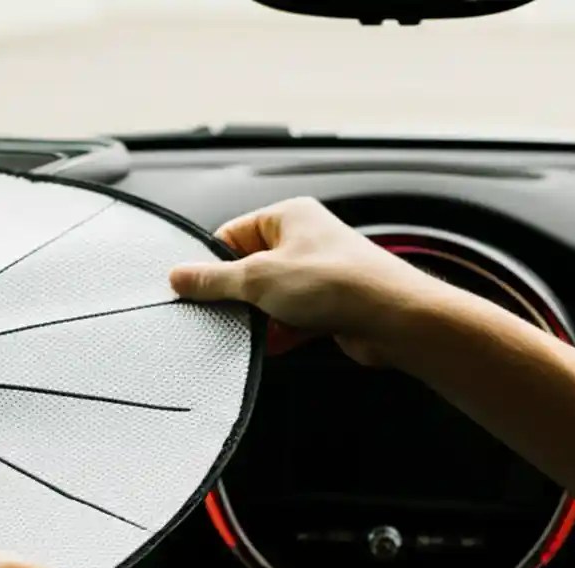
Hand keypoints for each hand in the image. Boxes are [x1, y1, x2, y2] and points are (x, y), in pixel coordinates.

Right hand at [169, 197, 444, 363]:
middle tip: (224, 311)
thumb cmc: (340, 282)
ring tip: (256, 328)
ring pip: (269, 298)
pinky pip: (290, 319)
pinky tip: (274, 344)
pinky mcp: (327, 306)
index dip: (211, 263)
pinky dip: (279, 332)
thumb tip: (180, 276)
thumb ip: (214, 280)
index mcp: (288, 217)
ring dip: (260, 317)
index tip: (194, 287)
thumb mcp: (259, 278)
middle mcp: (304, 241)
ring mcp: (317, 275)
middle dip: (237, 295)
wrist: (395, 318)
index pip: (231, 234)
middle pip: (248, 269)